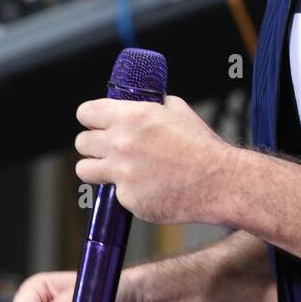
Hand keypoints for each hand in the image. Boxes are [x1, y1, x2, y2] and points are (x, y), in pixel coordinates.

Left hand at [74, 93, 233, 224]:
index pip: (86, 113)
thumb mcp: (179, 111)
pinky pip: (114, 193)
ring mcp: (122, 173)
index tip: (95, 123)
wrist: (218, 182)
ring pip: (84, 169)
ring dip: (96, 168)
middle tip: (109, 149)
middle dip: (93, 144)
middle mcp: (121, 143)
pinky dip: (127, 191)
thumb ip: (154, 106)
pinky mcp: (127, 198)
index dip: (90, 118)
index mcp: (132, 117)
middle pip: (81, 142)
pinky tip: (147, 187)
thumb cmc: (202, 146)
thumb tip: (144, 103)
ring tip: (114, 170)